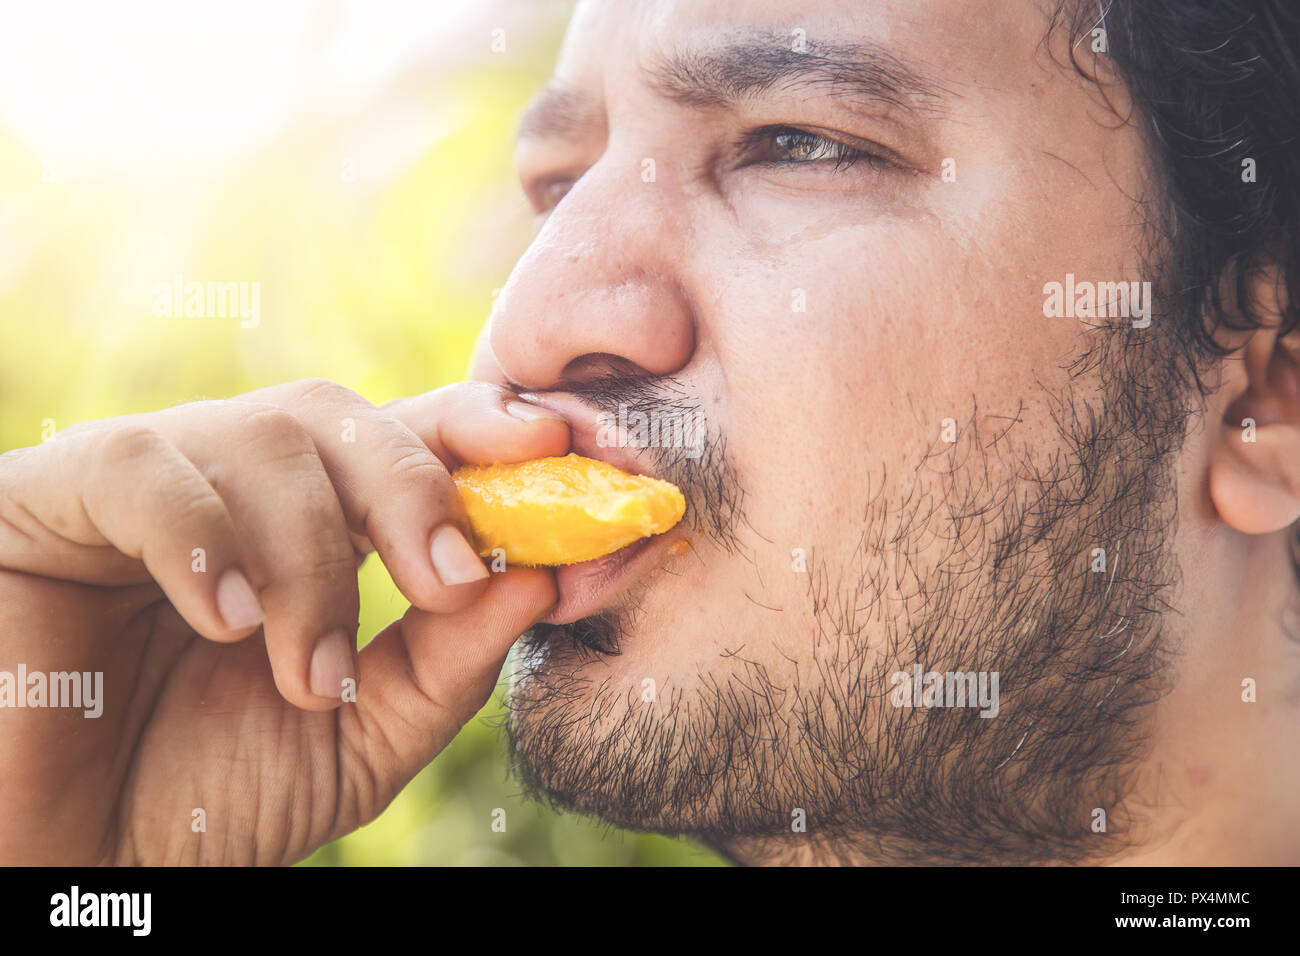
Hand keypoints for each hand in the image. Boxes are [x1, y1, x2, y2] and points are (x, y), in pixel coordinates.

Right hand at [0, 379, 567, 863]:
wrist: (74, 861)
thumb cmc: (208, 798)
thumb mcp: (360, 735)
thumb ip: (448, 660)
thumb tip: (544, 576)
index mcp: (303, 529)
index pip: (398, 438)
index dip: (475, 426)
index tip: (553, 447)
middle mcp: (226, 487)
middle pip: (338, 416)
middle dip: (412, 488)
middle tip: (450, 577)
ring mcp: (140, 484)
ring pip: (258, 438)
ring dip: (311, 558)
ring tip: (307, 671)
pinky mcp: (43, 499)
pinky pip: (139, 467)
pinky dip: (203, 537)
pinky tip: (226, 620)